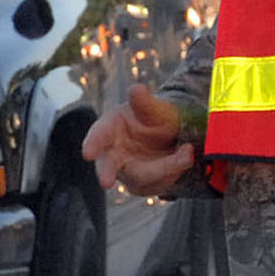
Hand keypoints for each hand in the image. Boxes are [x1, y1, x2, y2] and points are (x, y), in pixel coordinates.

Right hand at [80, 83, 195, 197]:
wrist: (175, 136)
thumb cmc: (157, 118)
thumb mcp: (156, 108)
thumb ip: (145, 103)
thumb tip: (137, 89)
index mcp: (110, 127)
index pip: (99, 135)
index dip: (93, 143)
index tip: (88, 153)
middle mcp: (113, 153)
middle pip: (108, 166)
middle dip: (106, 173)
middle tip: (105, 182)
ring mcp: (126, 171)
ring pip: (139, 179)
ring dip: (164, 170)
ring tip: (186, 154)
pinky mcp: (142, 184)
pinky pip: (154, 187)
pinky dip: (171, 176)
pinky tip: (183, 161)